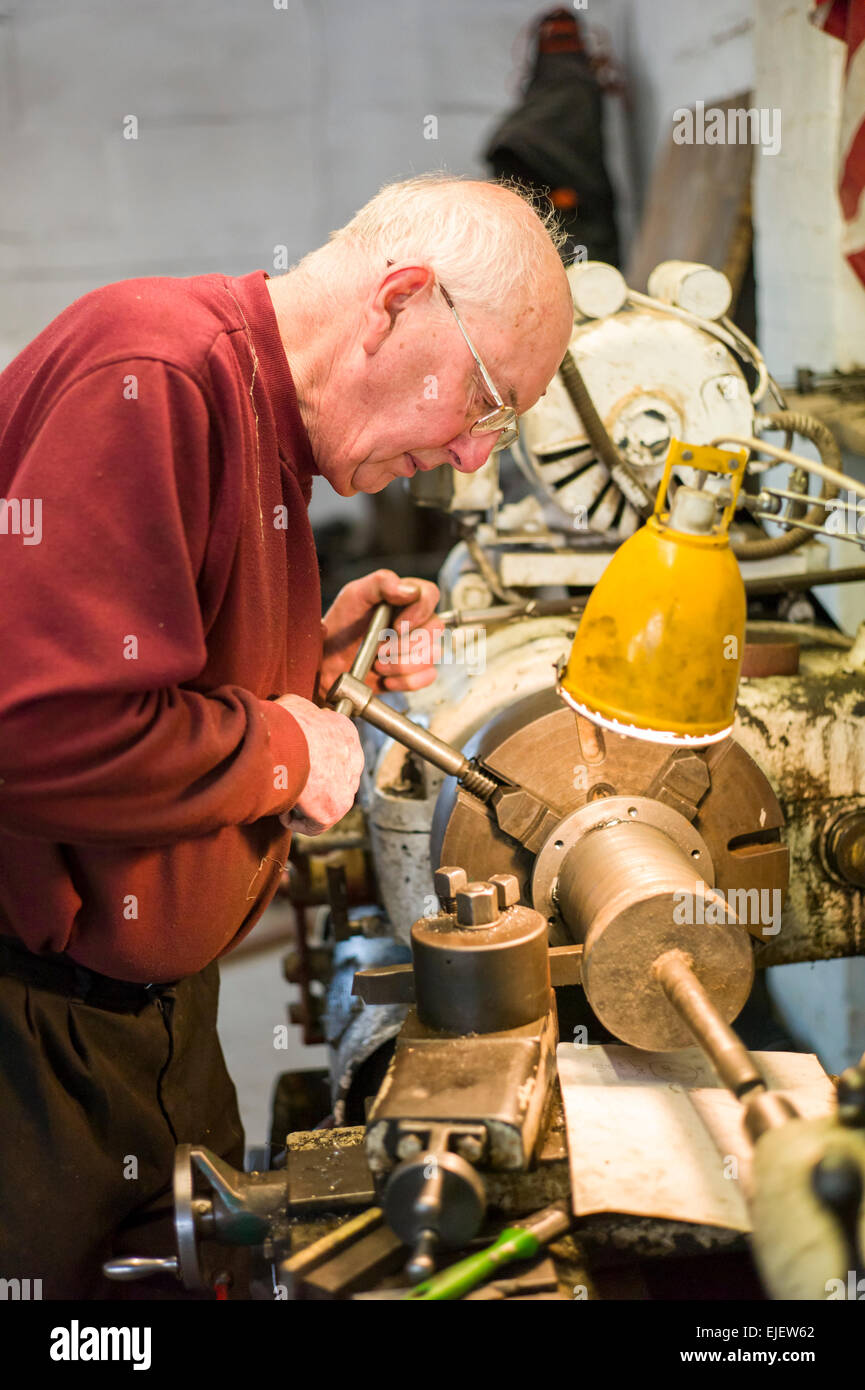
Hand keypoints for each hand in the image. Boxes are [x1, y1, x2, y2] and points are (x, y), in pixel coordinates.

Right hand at [275, 694, 363, 835]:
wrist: (285, 742)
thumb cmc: (286, 722)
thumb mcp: (296, 704)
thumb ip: (302, 713)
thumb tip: (294, 716)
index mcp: (347, 732)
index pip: (334, 749)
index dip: (313, 757)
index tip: (295, 761)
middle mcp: (354, 759)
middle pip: (334, 777)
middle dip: (313, 782)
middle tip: (289, 781)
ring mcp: (346, 788)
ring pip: (326, 801)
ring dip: (305, 803)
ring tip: (283, 795)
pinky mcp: (333, 811)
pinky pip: (314, 823)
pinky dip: (296, 820)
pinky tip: (282, 810)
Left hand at [318, 568, 442, 700]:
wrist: (328, 661)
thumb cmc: (341, 625)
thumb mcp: (354, 595)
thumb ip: (382, 583)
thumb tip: (411, 591)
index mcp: (405, 597)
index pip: (431, 594)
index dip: (419, 612)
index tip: (396, 627)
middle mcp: (416, 620)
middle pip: (435, 628)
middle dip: (404, 645)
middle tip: (379, 650)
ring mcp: (419, 647)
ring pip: (432, 655)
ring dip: (401, 664)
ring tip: (378, 664)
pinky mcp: (416, 671)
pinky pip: (427, 677)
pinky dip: (405, 680)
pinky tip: (386, 679)